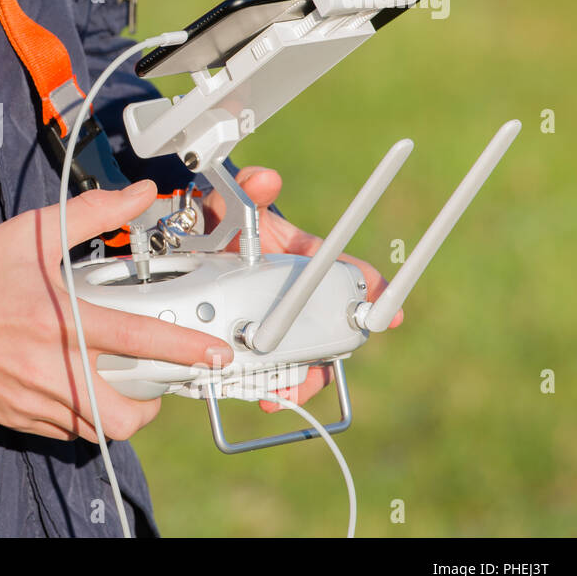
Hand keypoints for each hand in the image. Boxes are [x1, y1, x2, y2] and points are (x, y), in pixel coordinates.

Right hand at [0, 180, 233, 441]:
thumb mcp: (33, 234)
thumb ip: (93, 214)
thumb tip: (140, 194)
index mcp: (63, 321)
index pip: (139, 340)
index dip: (184, 350)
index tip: (213, 355)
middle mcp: (53, 368)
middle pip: (123, 415)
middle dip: (149, 405)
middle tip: (149, 381)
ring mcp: (34, 399)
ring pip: (96, 428)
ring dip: (113, 410)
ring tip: (111, 381)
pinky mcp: (18, 417)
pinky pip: (64, 431)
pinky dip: (79, 415)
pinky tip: (73, 385)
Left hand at [201, 166, 403, 412]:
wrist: (188, 242)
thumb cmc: (225, 222)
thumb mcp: (235, 204)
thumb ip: (248, 189)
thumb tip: (265, 179)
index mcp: (305, 260)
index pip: (349, 273)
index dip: (371, 289)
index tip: (388, 307)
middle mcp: (299, 295)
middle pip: (333, 331)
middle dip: (333, 353)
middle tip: (323, 366)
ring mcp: (277, 320)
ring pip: (307, 359)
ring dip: (303, 379)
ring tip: (284, 393)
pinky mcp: (250, 341)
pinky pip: (270, 371)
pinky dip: (269, 386)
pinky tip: (262, 396)